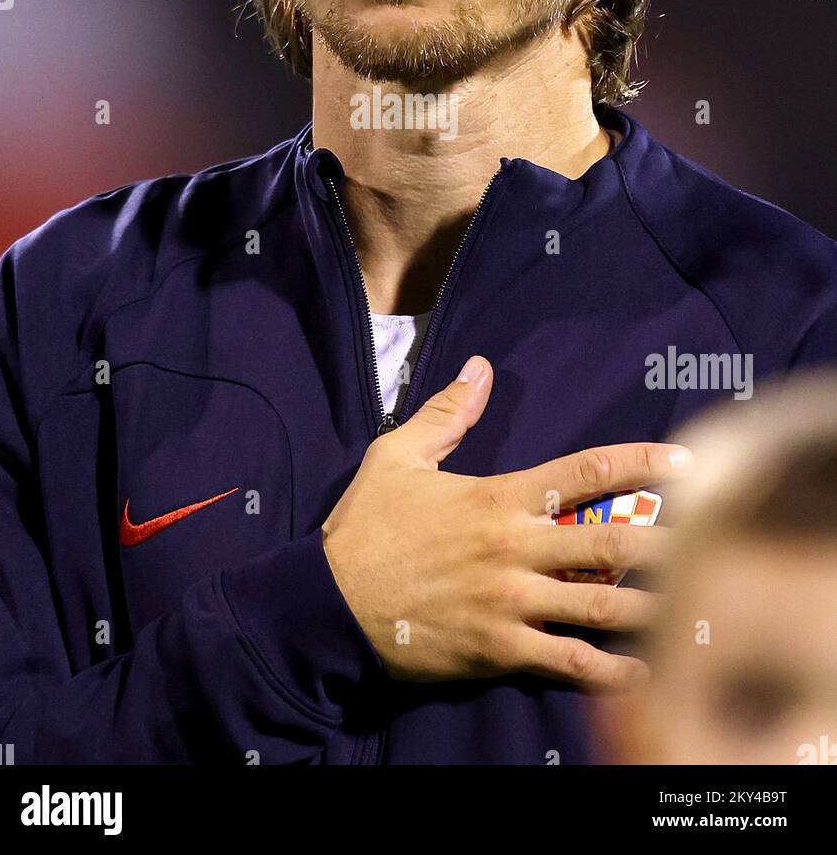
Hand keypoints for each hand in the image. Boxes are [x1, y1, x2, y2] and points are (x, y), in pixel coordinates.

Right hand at [322, 355, 690, 689]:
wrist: (326, 605)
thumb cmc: (365, 527)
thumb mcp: (396, 456)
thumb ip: (445, 412)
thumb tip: (479, 367)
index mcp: (498, 497)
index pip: (584, 471)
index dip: (640, 462)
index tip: (686, 461)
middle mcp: (515, 548)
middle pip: (610, 540)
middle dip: (670, 538)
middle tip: (717, 535)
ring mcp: (511, 603)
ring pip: (601, 605)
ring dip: (656, 608)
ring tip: (703, 611)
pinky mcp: (500, 650)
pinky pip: (568, 663)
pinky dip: (612, 672)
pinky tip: (648, 676)